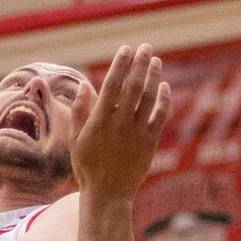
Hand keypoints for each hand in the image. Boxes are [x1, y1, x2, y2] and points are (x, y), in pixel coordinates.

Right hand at [71, 45, 170, 199]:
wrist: (108, 193)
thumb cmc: (87, 166)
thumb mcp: (76, 139)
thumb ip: (80, 111)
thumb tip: (86, 85)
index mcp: (99, 120)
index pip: (112, 85)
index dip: (120, 65)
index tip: (126, 49)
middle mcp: (119, 123)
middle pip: (133, 87)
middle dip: (140, 64)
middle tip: (145, 47)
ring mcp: (136, 132)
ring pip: (148, 98)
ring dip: (153, 77)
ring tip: (155, 61)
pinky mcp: (149, 142)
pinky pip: (160, 116)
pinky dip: (163, 100)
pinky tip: (164, 87)